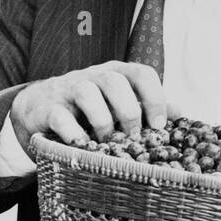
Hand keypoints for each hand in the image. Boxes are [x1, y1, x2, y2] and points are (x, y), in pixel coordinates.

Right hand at [11, 60, 168, 152]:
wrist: (40, 110)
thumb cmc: (90, 110)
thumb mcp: (120, 105)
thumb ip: (147, 108)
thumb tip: (180, 114)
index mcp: (116, 74)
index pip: (141, 73)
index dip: (154, 98)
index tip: (159, 126)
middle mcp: (92, 77)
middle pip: (114, 81)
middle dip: (128, 111)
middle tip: (133, 137)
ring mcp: (68, 90)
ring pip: (87, 93)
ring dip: (102, 122)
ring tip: (107, 143)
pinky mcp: (47, 108)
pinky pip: (60, 116)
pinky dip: (74, 134)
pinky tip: (83, 146)